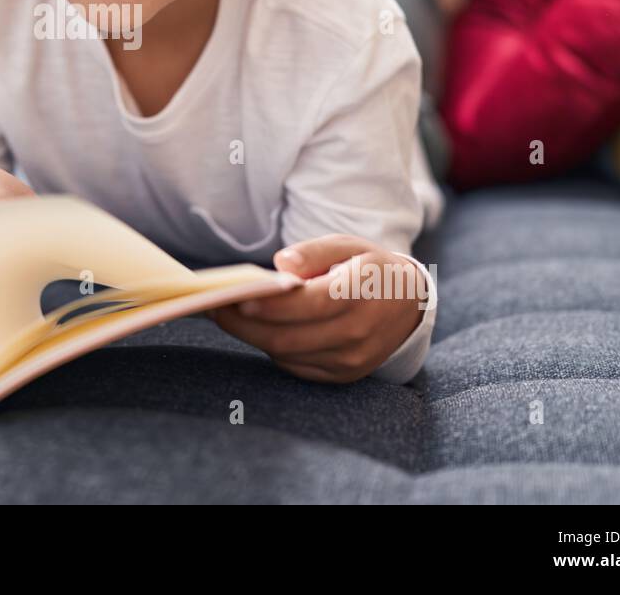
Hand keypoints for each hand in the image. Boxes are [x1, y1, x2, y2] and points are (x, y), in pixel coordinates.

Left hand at [206, 235, 427, 382]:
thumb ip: (313, 252)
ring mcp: (351, 360)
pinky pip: (295, 366)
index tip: (234, 295)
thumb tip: (281, 267)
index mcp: (361, 293)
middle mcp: (358, 333)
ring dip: (251, 336)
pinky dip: (272, 347)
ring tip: (224, 314)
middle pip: (288, 336)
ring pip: (286, 354)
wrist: (407, 304)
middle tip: (213, 306)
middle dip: (243, 324)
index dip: (269, 303)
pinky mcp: (342, 375)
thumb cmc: (368, 268)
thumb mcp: (347, 245)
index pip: (309, 304)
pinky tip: (256, 328)